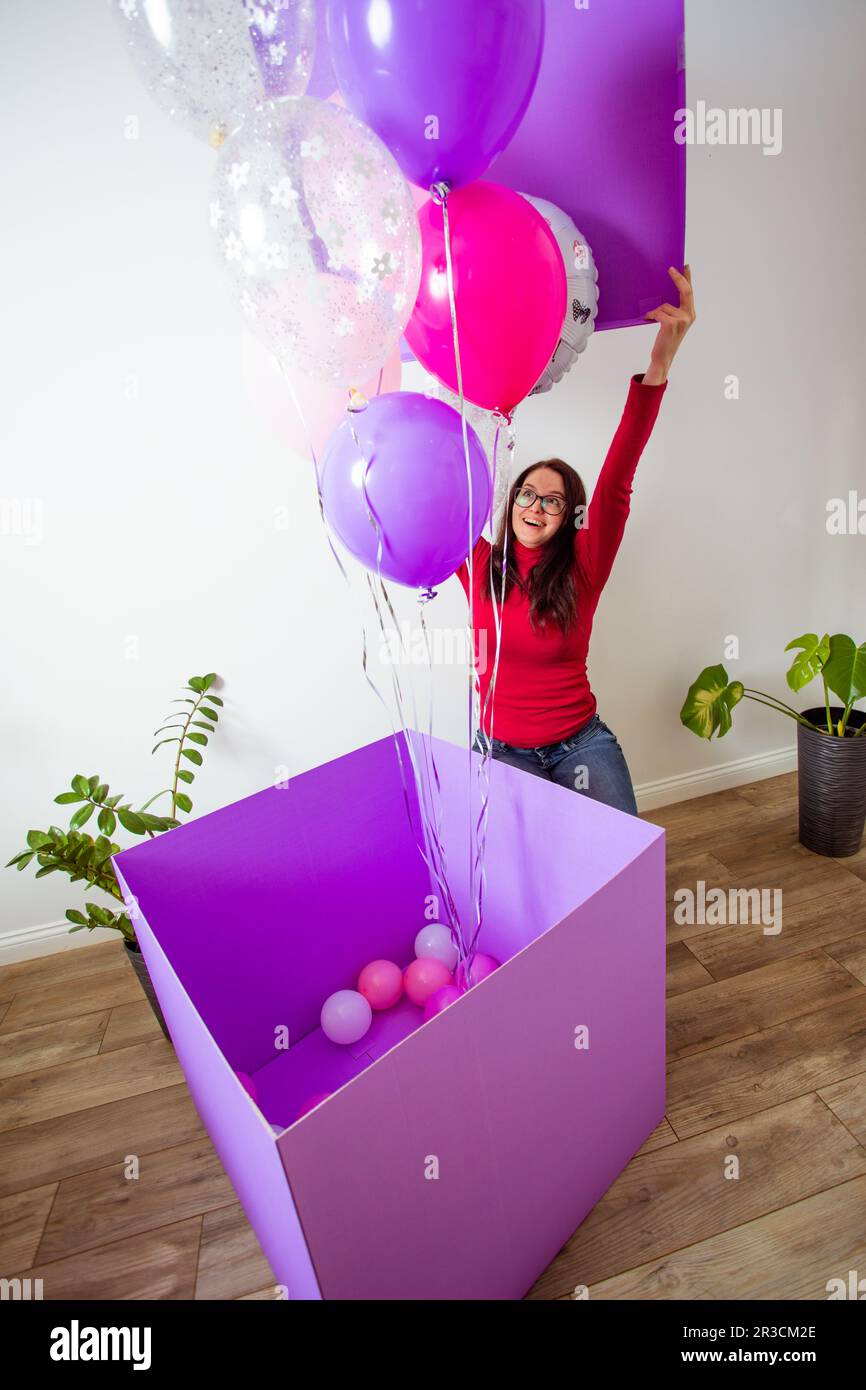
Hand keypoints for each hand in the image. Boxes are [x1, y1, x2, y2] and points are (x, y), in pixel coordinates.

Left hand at [642, 265, 694, 383]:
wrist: (662, 357)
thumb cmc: (665, 339)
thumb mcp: (672, 322)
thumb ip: (673, 309)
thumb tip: (664, 294)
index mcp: (690, 314)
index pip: (690, 292)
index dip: (687, 278)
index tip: (684, 265)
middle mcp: (689, 316)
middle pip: (685, 291)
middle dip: (678, 278)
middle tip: (670, 269)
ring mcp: (681, 320)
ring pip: (664, 305)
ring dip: (655, 311)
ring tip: (651, 319)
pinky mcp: (671, 324)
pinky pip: (658, 312)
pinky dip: (650, 315)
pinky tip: (647, 319)